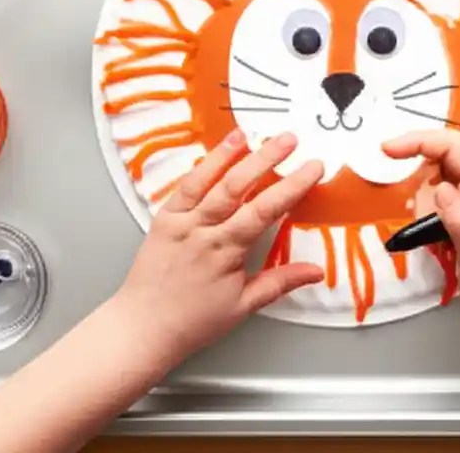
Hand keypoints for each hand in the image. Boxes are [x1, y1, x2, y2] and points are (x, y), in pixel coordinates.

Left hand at [113, 129, 323, 360]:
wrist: (143, 327)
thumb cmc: (193, 321)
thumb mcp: (243, 306)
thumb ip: (281, 282)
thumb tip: (316, 271)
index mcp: (224, 251)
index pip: (264, 210)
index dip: (291, 186)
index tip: (312, 168)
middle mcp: (201, 231)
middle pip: (237, 186)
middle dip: (266, 159)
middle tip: (290, 139)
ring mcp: (179, 222)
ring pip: (207, 181)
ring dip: (229, 154)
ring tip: (248, 133)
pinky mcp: (163, 219)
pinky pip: (183, 188)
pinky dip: (200, 168)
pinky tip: (215, 153)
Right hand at [382, 130, 459, 324]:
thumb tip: (440, 189)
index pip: (456, 147)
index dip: (421, 141)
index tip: (389, 150)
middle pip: (443, 156)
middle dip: (417, 170)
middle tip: (404, 196)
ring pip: (437, 178)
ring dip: (422, 200)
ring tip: (435, 237)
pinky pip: (437, 200)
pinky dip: (425, 214)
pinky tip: (434, 240)